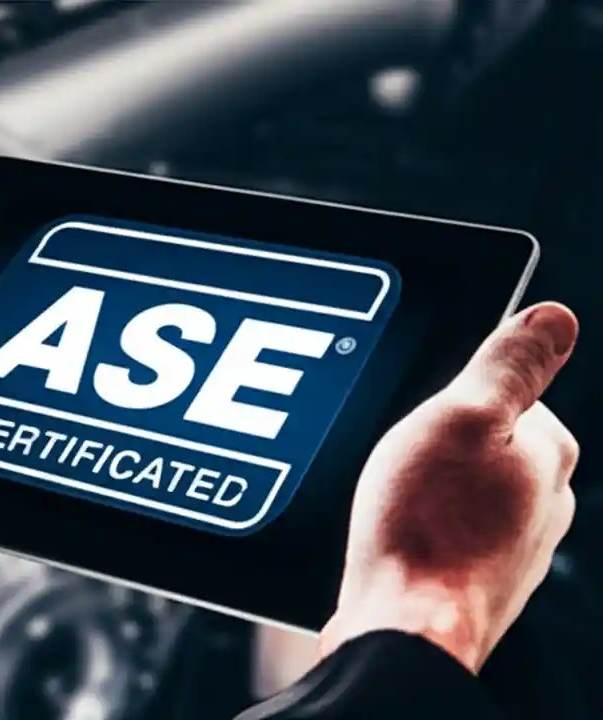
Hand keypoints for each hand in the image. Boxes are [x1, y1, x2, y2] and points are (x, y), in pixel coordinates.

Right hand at [320, 302, 578, 671]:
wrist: (403, 628)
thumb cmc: (426, 527)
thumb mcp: (459, 417)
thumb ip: (508, 365)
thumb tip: (555, 319)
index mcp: (548, 454)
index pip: (510, 395)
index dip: (454, 398)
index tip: (422, 416)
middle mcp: (545, 504)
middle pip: (486, 445)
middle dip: (440, 446)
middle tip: (400, 459)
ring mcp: (514, 549)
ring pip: (467, 494)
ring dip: (430, 491)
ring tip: (393, 501)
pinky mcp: (476, 581)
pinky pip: (449, 534)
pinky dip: (424, 530)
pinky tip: (396, 537)